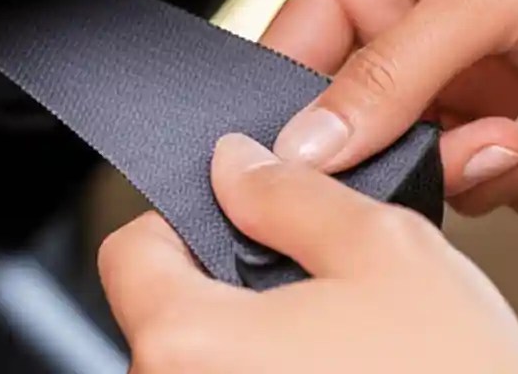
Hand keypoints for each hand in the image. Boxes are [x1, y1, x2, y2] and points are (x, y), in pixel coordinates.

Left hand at [99, 134, 517, 373]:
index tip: (247, 215)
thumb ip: (294, 193)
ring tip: (348, 339)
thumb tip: (237, 163)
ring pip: (211, 357)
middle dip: (235, 278)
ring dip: (264, 333)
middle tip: (319, 279)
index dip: (191, 216)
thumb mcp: (387, 251)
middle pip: (170, 308)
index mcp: (188, 342)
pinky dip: (281, 373)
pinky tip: (350, 373)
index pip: (130, 250)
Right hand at [265, 0, 517, 214]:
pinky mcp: (515, 106)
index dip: (307, 126)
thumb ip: (386, 78)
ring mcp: (462, 68)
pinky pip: (507, 179)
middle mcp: (406, 18)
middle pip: (373, 135)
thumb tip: (303, 147)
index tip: (340, 173)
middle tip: (498, 136)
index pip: (293, 61)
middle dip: (448, 149)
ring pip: (447, 167)